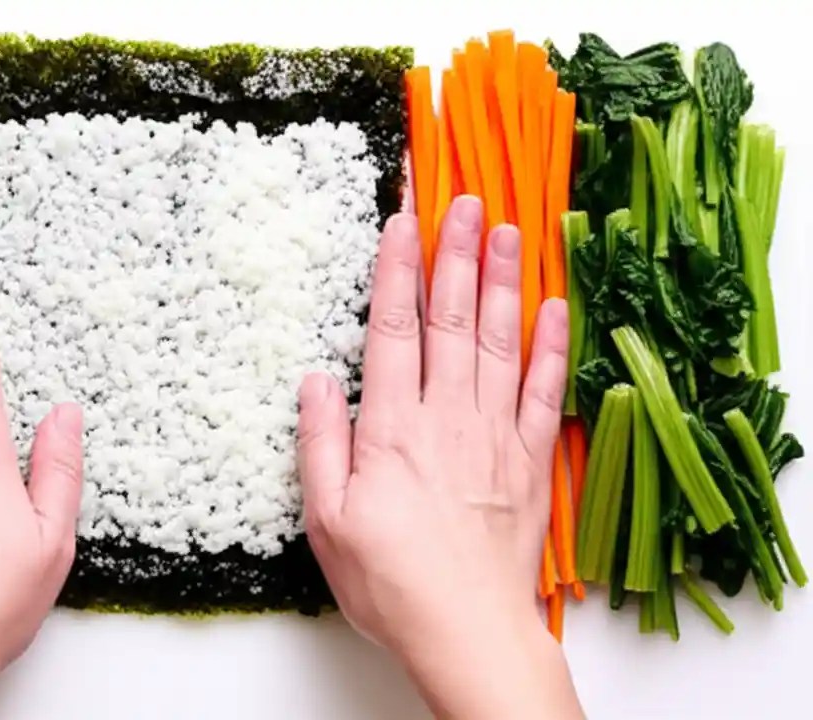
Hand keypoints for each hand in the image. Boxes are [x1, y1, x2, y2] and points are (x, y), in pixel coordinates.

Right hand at [297, 196, 582, 718]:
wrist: (467, 631)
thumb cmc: (389, 581)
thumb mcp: (326, 520)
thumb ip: (321, 443)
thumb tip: (315, 378)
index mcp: (393, 428)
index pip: (394, 330)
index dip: (397, 271)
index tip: (403, 220)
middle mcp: (448, 417)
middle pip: (453, 320)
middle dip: (457, 254)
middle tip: (465, 200)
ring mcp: (496, 435)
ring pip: (501, 342)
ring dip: (504, 281)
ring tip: (508, 230)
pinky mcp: (532, 461)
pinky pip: (546, 392)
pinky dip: (552, 346)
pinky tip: (556, 307)